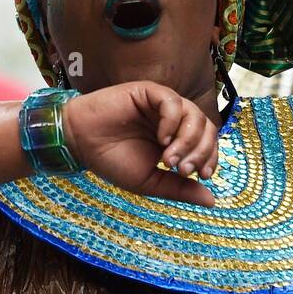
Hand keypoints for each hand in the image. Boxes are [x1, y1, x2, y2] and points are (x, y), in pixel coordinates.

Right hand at [61, 82, 218, 206]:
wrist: (80, 144)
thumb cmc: (112, 161)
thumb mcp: (150, 181)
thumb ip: (179, 188)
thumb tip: (212, 201)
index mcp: (176, 138)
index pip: (207, 142)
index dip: (211, 157)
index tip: (203, 176)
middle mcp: (172, 120)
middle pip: (206, 127)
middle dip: (200, 151)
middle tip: (181, 169)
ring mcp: (161, 105)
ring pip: (193, 114)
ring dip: (187, 140)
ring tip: (168, 159)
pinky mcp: (148, 92)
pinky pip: (172, 101)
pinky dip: (172, 121)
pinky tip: (161, 138)